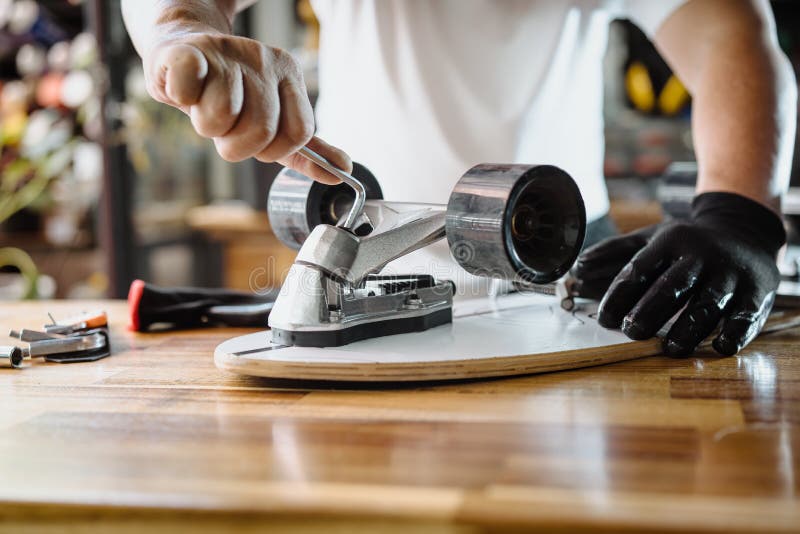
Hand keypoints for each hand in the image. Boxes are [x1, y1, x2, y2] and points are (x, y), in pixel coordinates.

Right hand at [143, 28, 349, 183]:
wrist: (182, 52)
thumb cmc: (228, 95)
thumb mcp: (274, 121)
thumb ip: (306, 149)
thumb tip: (344, 171)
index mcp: (290, 76)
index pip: (299, 133)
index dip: (274, 150)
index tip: (258, 143)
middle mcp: (264, 60)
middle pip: (261, 131)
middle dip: (237, 145)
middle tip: (227, 127)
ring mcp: (228, 52)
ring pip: (222, 116)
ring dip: (207, 125)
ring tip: (205, 105)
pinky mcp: (190, 51)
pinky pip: (188, 92)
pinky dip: (181, 99)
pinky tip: (185, 90)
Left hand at [573, 192, 785, 355]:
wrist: (745, 230)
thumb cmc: (686, 243)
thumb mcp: (651, 238)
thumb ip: (614, 252)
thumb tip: (577, 267)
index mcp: (670, 242)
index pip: (638, 269)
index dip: (618, 296)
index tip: (604, 319)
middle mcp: (700, 255)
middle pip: (671, 287)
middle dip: (648, 312)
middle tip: (630, 333)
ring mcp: (730, 273)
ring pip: (707, 303)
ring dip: (687, 329)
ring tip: (670, 349)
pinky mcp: (757, 291)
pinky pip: (745, 315)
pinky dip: (734, 333)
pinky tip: (719, 348)